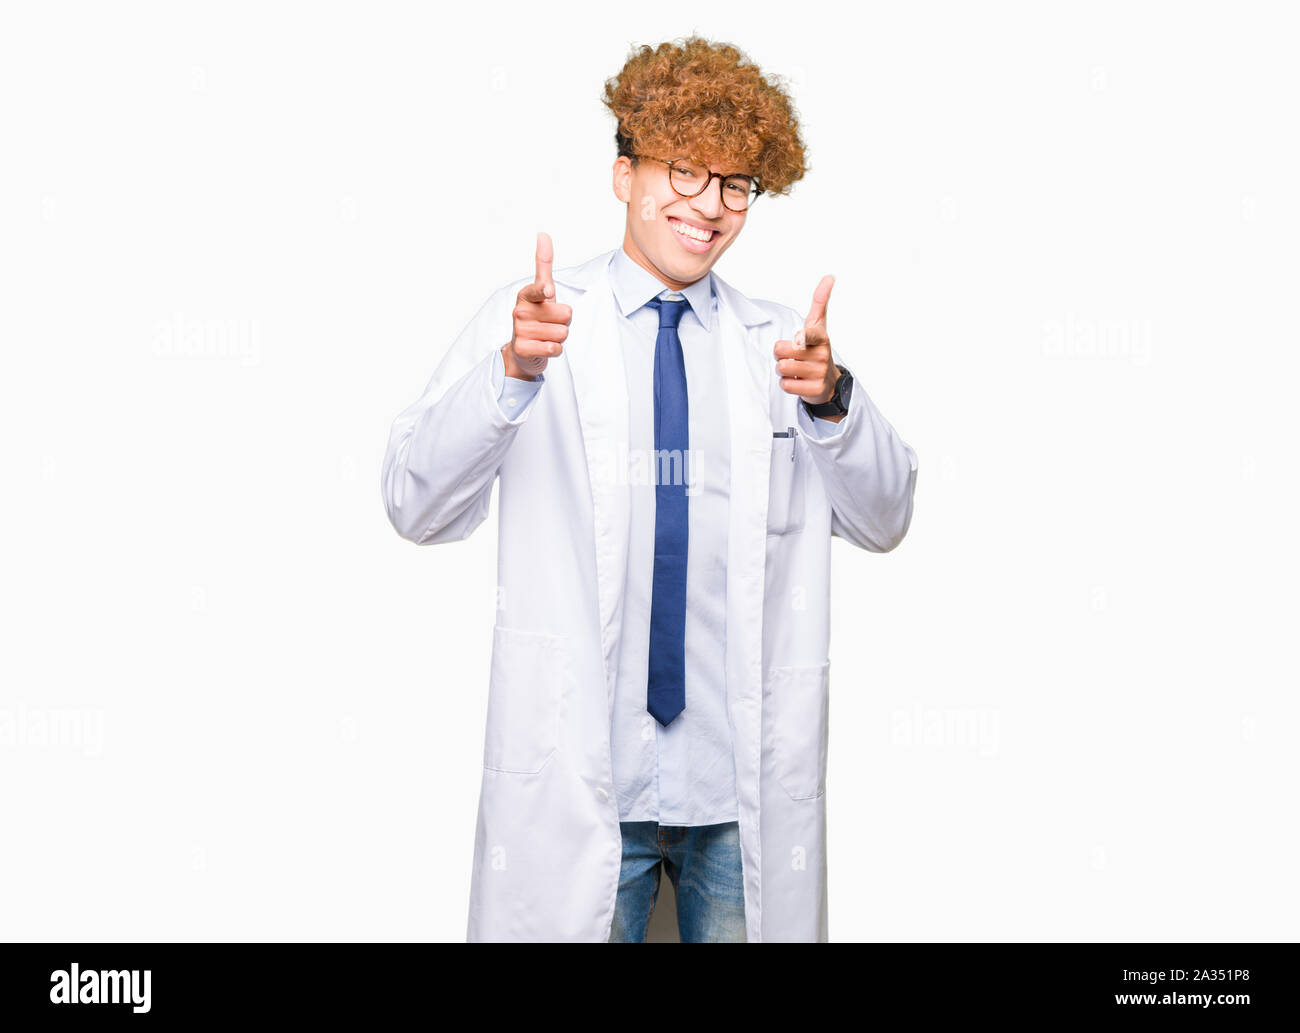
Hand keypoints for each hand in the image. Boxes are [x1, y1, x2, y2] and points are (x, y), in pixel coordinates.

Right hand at [504, 232, 571, 379]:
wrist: (522, 350)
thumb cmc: (537, 316)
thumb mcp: (542, 290)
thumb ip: (543, 264)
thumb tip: (543, 234)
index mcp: (525, 295)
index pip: (540, 289)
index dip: (545, 291)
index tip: (548, 291)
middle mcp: (519, 311)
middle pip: (566, 315)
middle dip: (563, 322)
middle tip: (549, 324)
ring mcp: (519, 330)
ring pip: (562, 333)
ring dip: (559, 337)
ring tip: (546, 336)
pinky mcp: (522, 349)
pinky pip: (554, 349)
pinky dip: (554, 350)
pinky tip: (543, 347)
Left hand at [774, 274, 839, 405]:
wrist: (828, 381)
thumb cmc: (816, 349)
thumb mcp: (818, 325)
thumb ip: (820, 301)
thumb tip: (830, 276)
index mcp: (821, 337)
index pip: (807, 334)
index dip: (800, 338)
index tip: (800, 339)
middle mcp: (823, 354)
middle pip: (781, 352)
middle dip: (781, 355)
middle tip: (793, 356)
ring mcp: (820, 373)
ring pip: (782, 368)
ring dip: (783, 370)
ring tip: (795, 368)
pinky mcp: (815, 390)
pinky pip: (787, 385)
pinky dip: (787, 384)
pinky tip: (798, 381)